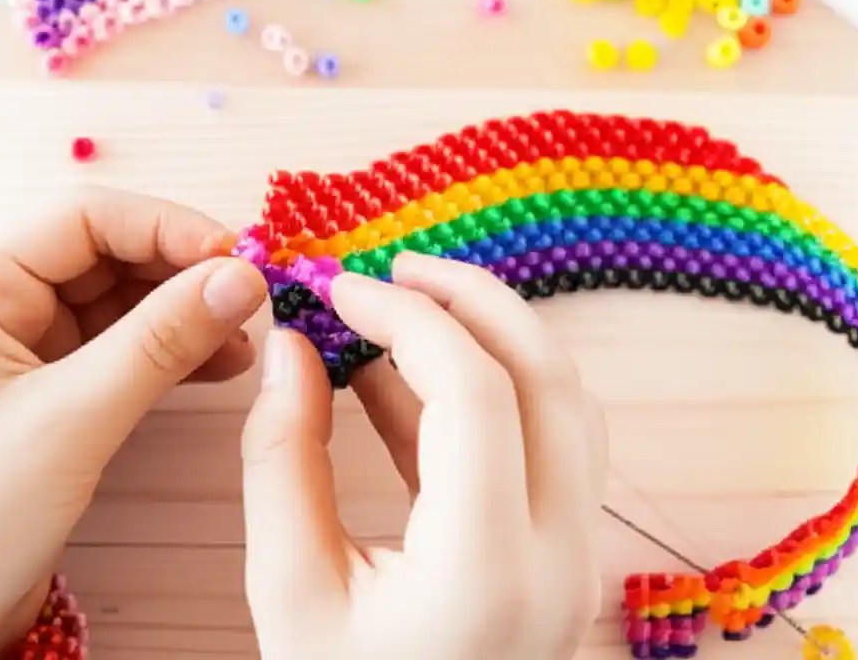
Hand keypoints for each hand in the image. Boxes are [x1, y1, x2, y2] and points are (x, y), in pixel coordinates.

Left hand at [0, 186, 267, 658]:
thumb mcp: (72, 420)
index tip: (242, 257)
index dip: (170, 228)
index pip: (85, 218)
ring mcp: (15, 346)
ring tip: (243, 343)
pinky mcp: (40, 390)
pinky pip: (114, 348)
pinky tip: (217, 366)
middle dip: (182, 272)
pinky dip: (166, 354)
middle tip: (255, 300)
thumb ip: (160, 341)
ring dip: (181, 315)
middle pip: (105, 253)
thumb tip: (241, 277)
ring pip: (117, 302)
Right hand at [242, 252, 606, 659]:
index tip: (338, 288)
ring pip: (563, 404)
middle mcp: (557, 554)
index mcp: (486, 567)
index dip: (407, 317)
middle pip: (548, 378)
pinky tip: (401, 387)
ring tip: (399, 311)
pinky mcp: (564, 556)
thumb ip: (283, 458)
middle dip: (472, 300)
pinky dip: (486, 396)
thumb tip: (292, 345)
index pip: (476, 393)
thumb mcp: (288, 588)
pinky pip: (545, 445)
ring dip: (490, 339)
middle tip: (393, 267)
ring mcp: (575, 556)